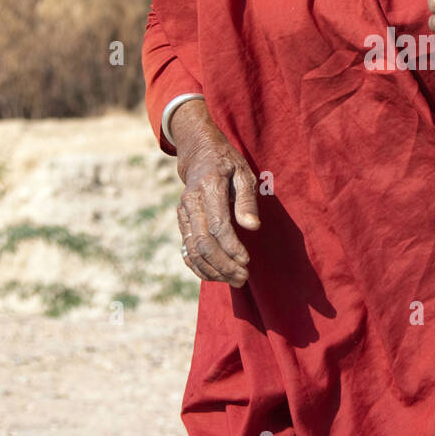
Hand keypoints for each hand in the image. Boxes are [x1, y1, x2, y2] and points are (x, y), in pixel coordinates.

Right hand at [172, 99, 259, 286]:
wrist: (198, 155)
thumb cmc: (227, 163)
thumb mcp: (243, 173)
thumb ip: (247, 200)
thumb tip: (253, 228)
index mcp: (209, 187)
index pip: (218, 225)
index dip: (231, 247)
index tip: (246, 261)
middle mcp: (191, 202)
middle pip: (203, 243)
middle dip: (223, 265)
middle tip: (243, 278)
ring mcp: (183, 213)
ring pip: (192, 251)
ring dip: (213, 271)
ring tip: (234, 280)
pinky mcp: (182, 222)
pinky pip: (186, 250)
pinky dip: (199, 267)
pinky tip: (217, 276)